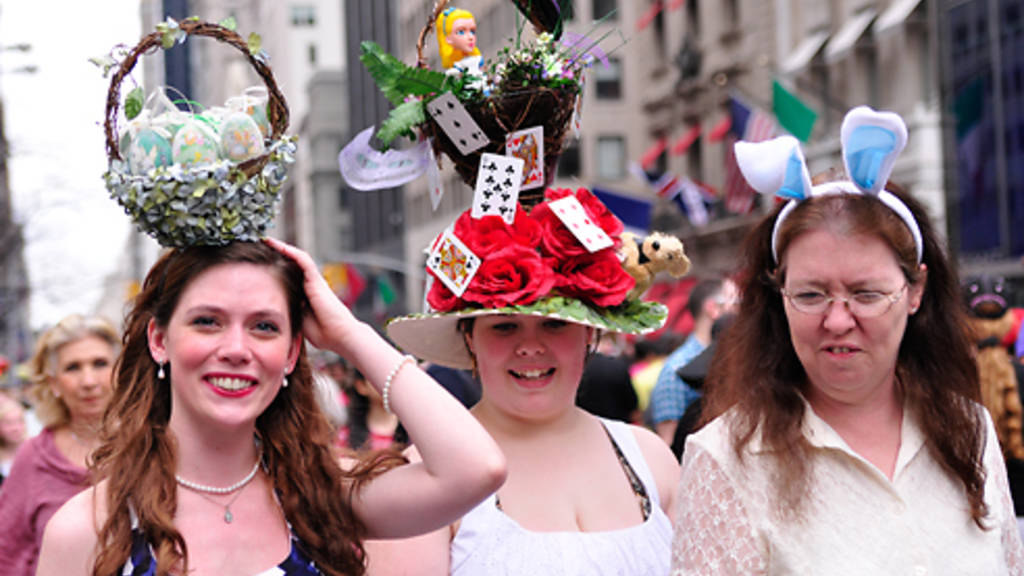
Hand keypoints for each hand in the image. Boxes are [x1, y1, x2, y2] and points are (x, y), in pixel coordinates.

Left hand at [263, 237, 359, 353]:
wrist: (340, 336)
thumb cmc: (324, 334)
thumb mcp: (299, 321)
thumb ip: (290, 312)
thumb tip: (272, 310)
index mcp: (304, 295)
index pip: (287, 276)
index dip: (274, 267)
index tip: (258, 263)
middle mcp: (309, 284)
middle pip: (290, 264)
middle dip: (276, 254)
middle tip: (259, 245)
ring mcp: (314, 281)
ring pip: (297, 258)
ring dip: (282, 248)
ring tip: (267, 240)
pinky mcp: (317, 280)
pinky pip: (304, 261)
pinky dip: (292, 252)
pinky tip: (280, 246)